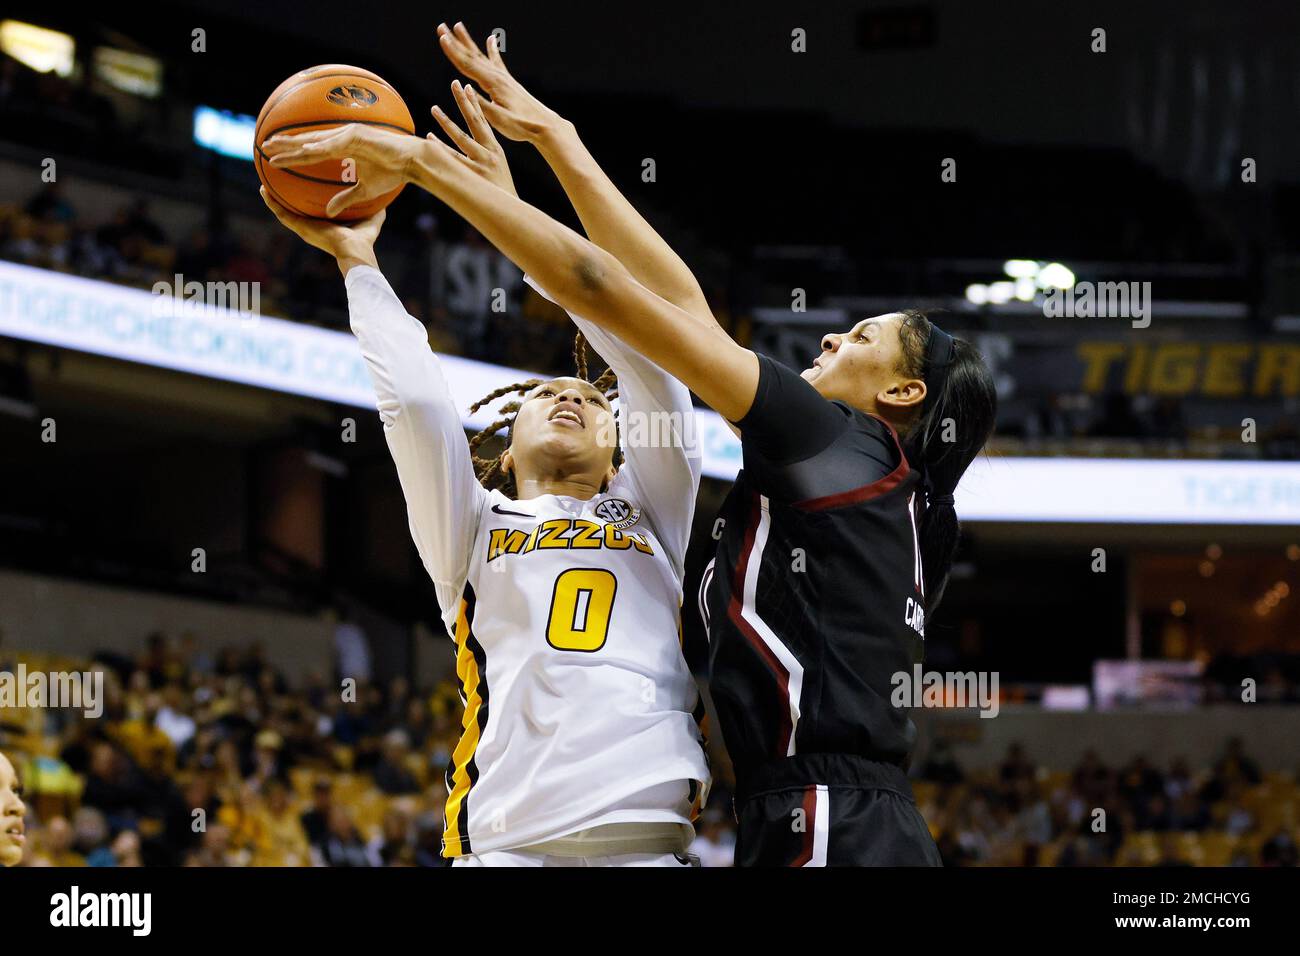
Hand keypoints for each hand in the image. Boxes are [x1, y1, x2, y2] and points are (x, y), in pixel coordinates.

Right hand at [260, 186, 382, 273]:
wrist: (355, 251)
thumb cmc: (364, 240)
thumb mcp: (370, 219)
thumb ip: (375, 209)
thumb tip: (383, 200)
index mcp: (325, 226)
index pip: (312, 212)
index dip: (306, 201)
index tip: (302, 188)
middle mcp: (311, 228)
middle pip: (294, 211)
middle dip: (286, 198)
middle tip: (277, 184)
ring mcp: (304, 228)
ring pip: (283, 211)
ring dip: (273, 199)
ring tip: (263, 185)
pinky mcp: (300, 227)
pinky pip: (281, 213)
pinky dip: (271, 203)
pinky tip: (263, 190)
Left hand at [262, 124, 421, 217]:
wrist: (411, 163)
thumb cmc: (392, 174)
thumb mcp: (364, 191)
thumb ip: (345, 198)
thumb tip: (330, 210)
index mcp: (341, 148)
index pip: (311, 151)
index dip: (293, 154)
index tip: (274, 157)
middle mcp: (341, 138)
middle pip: (307, 141)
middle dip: (284, 143)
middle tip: (264, 145)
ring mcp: (348, 134)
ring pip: (315, 141)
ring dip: (294, 143)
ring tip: (274, 146)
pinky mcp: (357, 136)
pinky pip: (333, 144)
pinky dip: (318, 147)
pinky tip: (303, 150)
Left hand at [429, 79, 516, 196]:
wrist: (510, 209)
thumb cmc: (500, 190)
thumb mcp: (496, 168)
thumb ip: (483, 154)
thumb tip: (470, 145)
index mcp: (495, 149)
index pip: (484, 120)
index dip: (474, 103)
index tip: (466, 86)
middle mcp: (489, 152)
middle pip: (475, 122)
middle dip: (464, 101)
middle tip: (454, 83)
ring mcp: (481, 163)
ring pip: (461, 138)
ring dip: (447, 122)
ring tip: (434, 108)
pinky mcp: (473, 175)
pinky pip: (453, 159)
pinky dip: (441, 148)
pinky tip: (429, 138)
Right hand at [436, 21, 567, 143]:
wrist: (544, 125)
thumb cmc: (521, 125)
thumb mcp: (498, 119)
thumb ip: (480, 103)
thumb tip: (464, 88)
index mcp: (493, 84)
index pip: (467, 65)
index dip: (453, 52)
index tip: (441, 38)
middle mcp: (497, 76)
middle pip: (471, 55)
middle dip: (455, 42)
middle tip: (442, 26)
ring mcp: (503, 77)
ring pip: (481, 56)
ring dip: (468, 42)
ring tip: (459, 27)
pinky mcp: (508, 81)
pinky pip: (497, 61)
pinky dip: (492, 50)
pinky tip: (492, 40)